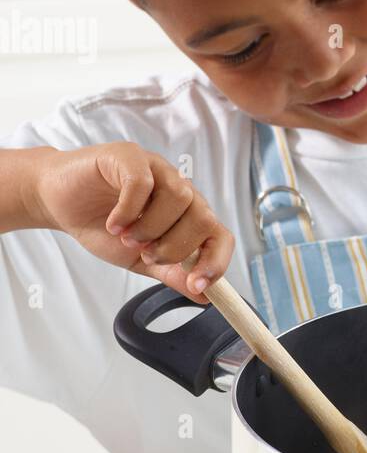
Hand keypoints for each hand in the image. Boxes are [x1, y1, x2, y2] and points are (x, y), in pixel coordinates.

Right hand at [32, 142, 234, 302]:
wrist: (60, 203)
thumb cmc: (103, 227)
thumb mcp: (141, 261)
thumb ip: (173, 274)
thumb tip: (206, 296)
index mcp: (188, 215)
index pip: (220, 235)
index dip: (215, 262)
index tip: (195, 284)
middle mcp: (179, 188)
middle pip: (204, 218)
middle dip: (175, 247)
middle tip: (145, 253)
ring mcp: (157, 169)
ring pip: (180, 197)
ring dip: (151, 228)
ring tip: (126, 237)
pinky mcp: (130, 156)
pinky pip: (143, 182)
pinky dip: (129, 210)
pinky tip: (113, 223)